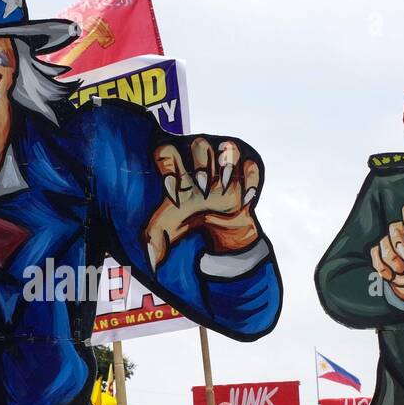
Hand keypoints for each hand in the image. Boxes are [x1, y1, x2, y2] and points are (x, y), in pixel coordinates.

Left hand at [144, 135, 262, 269]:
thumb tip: (151, 260)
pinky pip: (251, 166)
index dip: (168, 164)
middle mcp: (201, 162)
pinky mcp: (245, 175)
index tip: (172, 189)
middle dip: (201, 162)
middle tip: (202, 186)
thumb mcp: (168, 228)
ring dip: (227, 164)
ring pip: (228, 147)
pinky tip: (246, 198)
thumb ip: (155, 240)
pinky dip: (251, 179)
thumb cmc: (189, 219)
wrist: (219, 227)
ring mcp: (225, 167)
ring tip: (224, 186)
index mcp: (179, 170)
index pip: (167, 151)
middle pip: (200, 144)